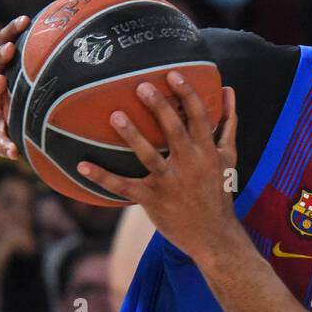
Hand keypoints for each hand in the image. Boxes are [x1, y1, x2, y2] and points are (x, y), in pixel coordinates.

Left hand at [0, 14, 28, 159]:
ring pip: (0, 49)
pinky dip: (15, 31)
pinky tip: (28, 19)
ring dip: (9, 36)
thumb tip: (13, 155)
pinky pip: (8, 42)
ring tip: (23, 22)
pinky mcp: (3, 60)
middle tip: (9, 49)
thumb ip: (3, 144)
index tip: (0, 83)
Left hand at [77, 75, 237, 262]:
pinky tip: (82, 166)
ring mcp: (170, 183)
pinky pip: (124, 187)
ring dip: (132, 135)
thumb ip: (228, 124)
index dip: (188, 94)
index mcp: (208, 152)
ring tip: (116, 115)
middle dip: (160, 108)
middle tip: (142, 86)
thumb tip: (228, 91)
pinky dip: (102, 177)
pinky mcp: (152, 200)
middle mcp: (190, 165)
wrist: (214, 236)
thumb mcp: (228, 158)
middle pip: (175, 132)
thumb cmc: (219, 191)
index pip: (200, 118)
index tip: (173, 75)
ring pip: (149, 156)